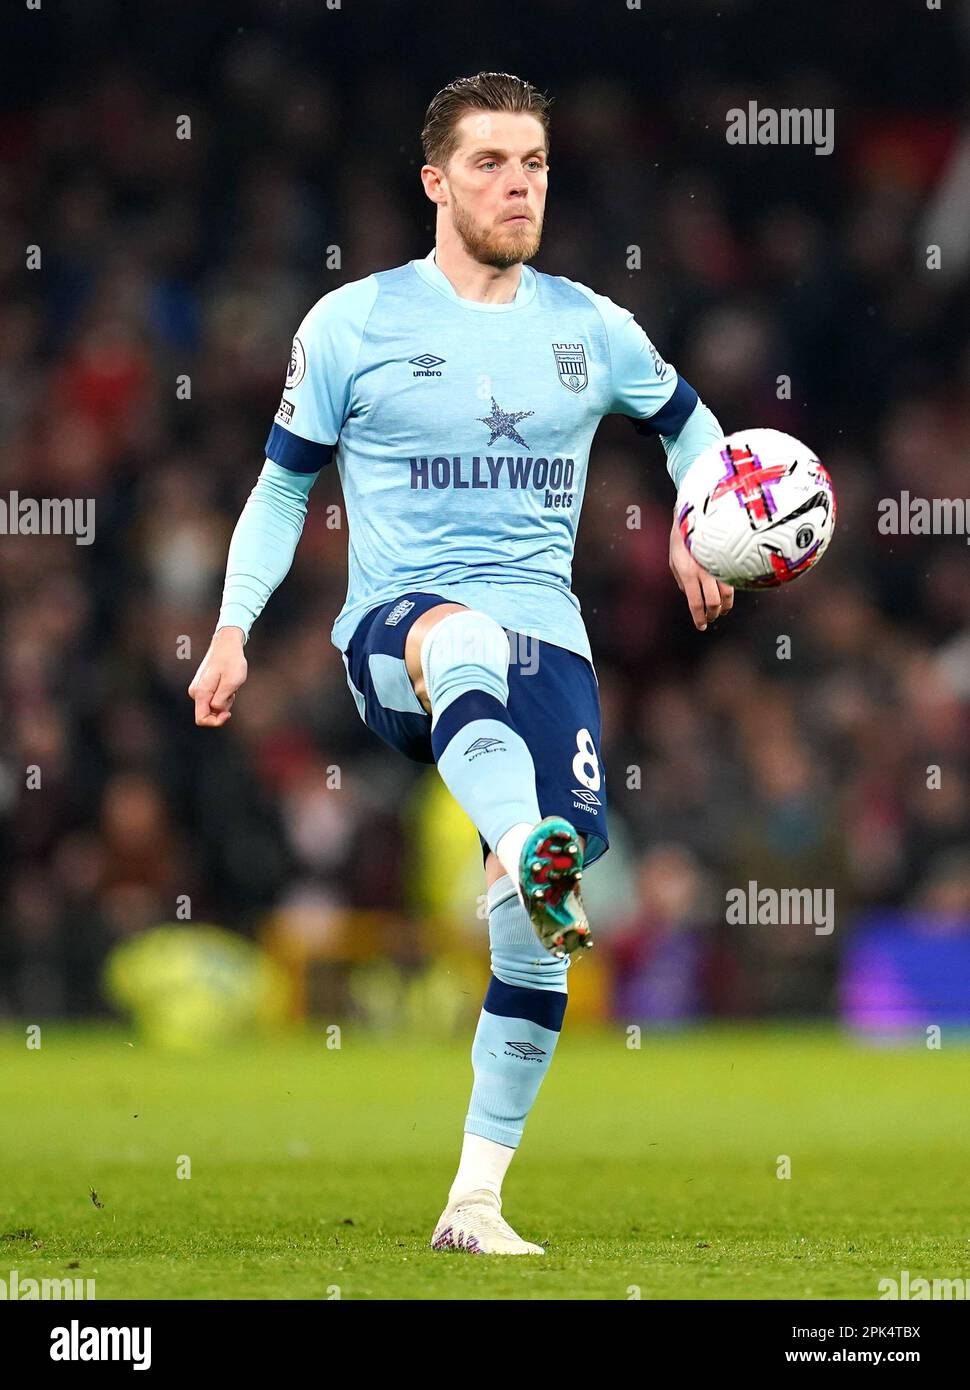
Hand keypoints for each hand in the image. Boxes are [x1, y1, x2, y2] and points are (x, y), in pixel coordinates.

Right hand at [188, 627, 247, 726]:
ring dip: (224, 701)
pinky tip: (227, 684)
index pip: (201, 719)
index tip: (228, 713)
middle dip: (222, 709)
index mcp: (201, 692)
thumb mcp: (232, 682)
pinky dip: (222, 696)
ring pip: (212, 706)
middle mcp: (195, 692)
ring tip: (231, 686)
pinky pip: (212, 699)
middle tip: (232, 693)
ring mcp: (198, 688)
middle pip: (207, 713)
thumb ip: (222, 700)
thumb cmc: (231, 661)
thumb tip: (215, 710)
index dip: (215, 722)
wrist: (226, 643)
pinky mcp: (202, 685)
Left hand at [669, 513, 733, 630]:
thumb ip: (681, 580)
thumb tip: (690, 595)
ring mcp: (718, 564)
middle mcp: (704, 569)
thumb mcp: (674, 559)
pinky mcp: (728, 559)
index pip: (696, 603)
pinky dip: (731, 593)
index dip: (699, 618)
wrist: (697, 511)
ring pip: (728, 594)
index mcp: (688, 571)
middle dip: (713, 615)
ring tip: (721, 611)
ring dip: (725, 607)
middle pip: (714, 602)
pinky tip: (727, 596)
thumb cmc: (683, 537)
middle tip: (710, 619)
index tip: (701, 627)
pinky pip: (733, 581)